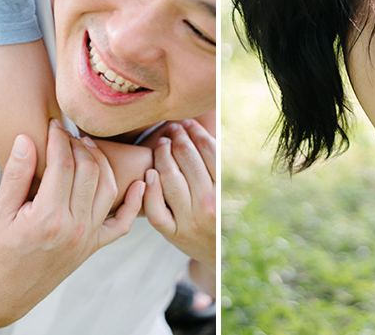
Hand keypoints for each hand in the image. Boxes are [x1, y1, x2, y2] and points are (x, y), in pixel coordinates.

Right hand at [0, 122, 144, 320]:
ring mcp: (88, 237)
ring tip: (87, 146)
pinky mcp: (94, 246)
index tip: (54, 126)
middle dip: (78, 145)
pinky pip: (122, 223)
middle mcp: (74, 227)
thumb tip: (26, 139)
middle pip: (88, 171)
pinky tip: (140, 183)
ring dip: (102, 162)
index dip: (59, 139)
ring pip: (108, 188)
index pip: (63, 164)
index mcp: (48, 217)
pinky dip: (134, 203)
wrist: (5, 292)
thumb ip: (16, 175)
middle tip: (67, 135)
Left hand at [144, 119, 215, 270]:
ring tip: (162, 144)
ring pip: (170, 180)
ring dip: (162, 156)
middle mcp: (209, 205)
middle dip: (178, 139)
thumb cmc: (219, 212)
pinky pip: (156, 210)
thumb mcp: (225, 189)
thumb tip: (197, 126)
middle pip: (188, 161)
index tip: (186, 123)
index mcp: (225, 190)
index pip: (209, 151)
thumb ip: (215, 162)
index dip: (195, 132)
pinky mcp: (173, 233)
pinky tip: (149, 174)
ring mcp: (189, 220)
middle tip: (171, 129)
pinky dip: (151, 191)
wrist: (216, 252)